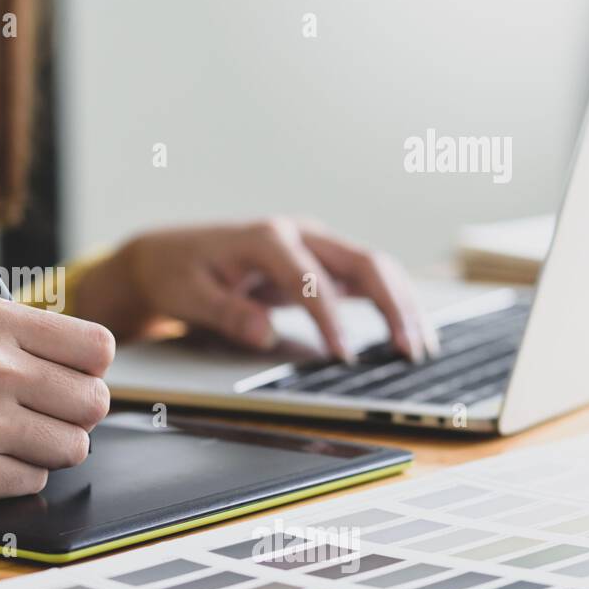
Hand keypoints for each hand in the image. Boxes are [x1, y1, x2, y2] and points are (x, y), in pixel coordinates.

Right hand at [0, 299, 114, 504]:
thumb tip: (80, 367)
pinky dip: (11, 477)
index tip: (65, 379)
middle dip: (70, 414)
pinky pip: (32, 482)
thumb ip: (9, 339)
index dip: (86, 369)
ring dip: (43, 449)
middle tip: (33, 417)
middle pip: (93, 402)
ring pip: (71, 448)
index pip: (97, 349)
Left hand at [72, 218, 437, 361]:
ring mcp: (312, 244)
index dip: (330, 318)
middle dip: (391, 304)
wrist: (168, 255)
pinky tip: (406, 332)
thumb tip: (264, 333)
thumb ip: (227, 313)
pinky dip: (389, 302)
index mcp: (265, 238)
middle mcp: (297, 233)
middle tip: (409, 349)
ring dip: (401, 304)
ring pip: (372, 266)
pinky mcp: (318, 260)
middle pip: (361, 262)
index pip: (310, 279)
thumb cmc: (176, 273)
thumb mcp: (189, 296)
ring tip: (420, 347)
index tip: (345, 355)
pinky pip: (363, 278)